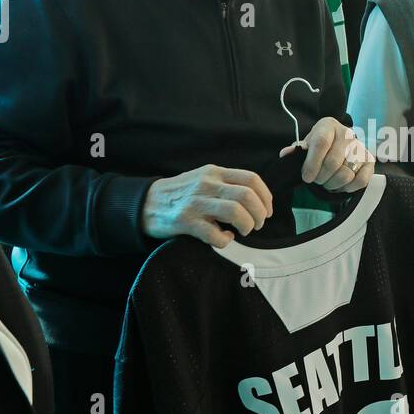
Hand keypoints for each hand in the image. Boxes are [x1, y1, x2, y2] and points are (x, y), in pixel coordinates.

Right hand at [141, 165, 272, 246]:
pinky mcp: (186, 222)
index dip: (266, 197)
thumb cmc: (180, 194)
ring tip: (244, 231)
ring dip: (247, 225)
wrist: (145, 203)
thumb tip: (255, 200)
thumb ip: (226, 184)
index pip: (251, 179)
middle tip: (258, 224)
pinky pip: (215, 234)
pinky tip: (224, 239)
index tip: (267, 211)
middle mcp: (207, 184)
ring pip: (236, 213)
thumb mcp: (203, 178)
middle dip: (260, 214)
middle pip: (247, 196)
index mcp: (215, 172)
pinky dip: (225, 241)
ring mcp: (196, 203)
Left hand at [281, 117, 374, 191]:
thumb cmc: (319, 146)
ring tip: (327, 182)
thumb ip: (296, 151)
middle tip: (316, 180)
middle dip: (321, 177)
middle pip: (333, 162)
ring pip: (346, 174)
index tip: (306, 177)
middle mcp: (347, 133)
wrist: (338, 145)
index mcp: (328, 126)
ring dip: (333, 184)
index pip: (321, 143)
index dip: (312, 163)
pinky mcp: (369, 161)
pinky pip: (361, 180)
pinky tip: (341, 185)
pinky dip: (349, 187)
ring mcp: (360, 147)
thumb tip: (286, 154)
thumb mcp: (306, 145)